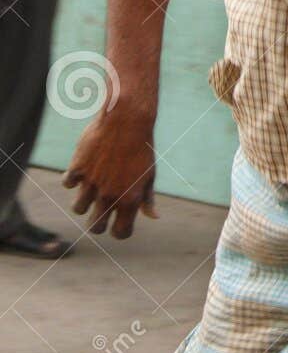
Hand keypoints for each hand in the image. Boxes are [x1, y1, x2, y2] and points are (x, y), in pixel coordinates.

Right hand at [63, 105, 156, 239]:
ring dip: (84, 201)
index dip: (119, 229)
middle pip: (95, 227)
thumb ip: (147, 199)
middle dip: (98, 221)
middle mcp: (109, 195)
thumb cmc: (141, 148)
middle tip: (100, 208)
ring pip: (78, 209)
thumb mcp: (149, 174)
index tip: (119, 221)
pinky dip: (73, 178)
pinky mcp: (78, 168)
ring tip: (92, 185)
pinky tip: (83, 168)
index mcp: (130, 200)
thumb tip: (154, 217)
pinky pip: (68, 183)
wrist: (128, 119)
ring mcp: (92, 183)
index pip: (120, 233)